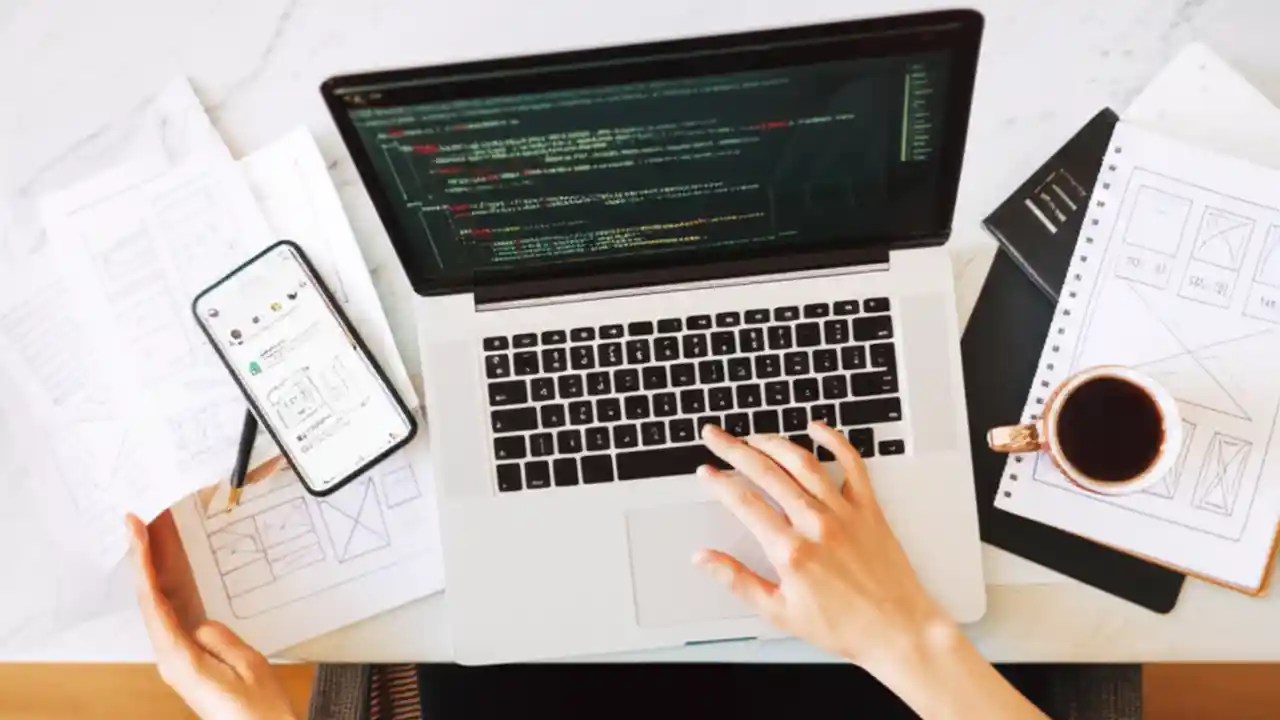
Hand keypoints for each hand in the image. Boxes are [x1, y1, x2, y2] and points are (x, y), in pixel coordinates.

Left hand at [126, 513, 297, 719]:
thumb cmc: (259, 714)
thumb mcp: (247, 668)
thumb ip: (220, 639)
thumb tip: (199, 622)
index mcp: (179, 660)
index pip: (153, 601)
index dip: (142, 562)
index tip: (135, 530)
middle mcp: (171, 659)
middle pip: (151, 599)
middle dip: (144, 557)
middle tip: (142, 520)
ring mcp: (179, 660)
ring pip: (161, 605)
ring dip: (158, 570)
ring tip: (157, 535)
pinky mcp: (191, 660)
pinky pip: (175, 616)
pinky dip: (171, 589)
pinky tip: (173, 572)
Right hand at [694, 424, 1046, 719]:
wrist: (898, 630)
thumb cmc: (844, 627)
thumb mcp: (779, 612)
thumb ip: (738, 580)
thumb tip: (704, 559)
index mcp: (790, 551)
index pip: (744, 503)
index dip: (719, 483)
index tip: (705, 471)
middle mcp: (816, 524)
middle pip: (767, 473)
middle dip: (735, 449)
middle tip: (716, 436)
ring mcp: (844, 512)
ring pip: (803, 462)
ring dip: (774, 443)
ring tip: (754, 436)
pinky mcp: (869, 509)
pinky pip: (852, 464)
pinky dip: (835, 440)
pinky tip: (818, 428)